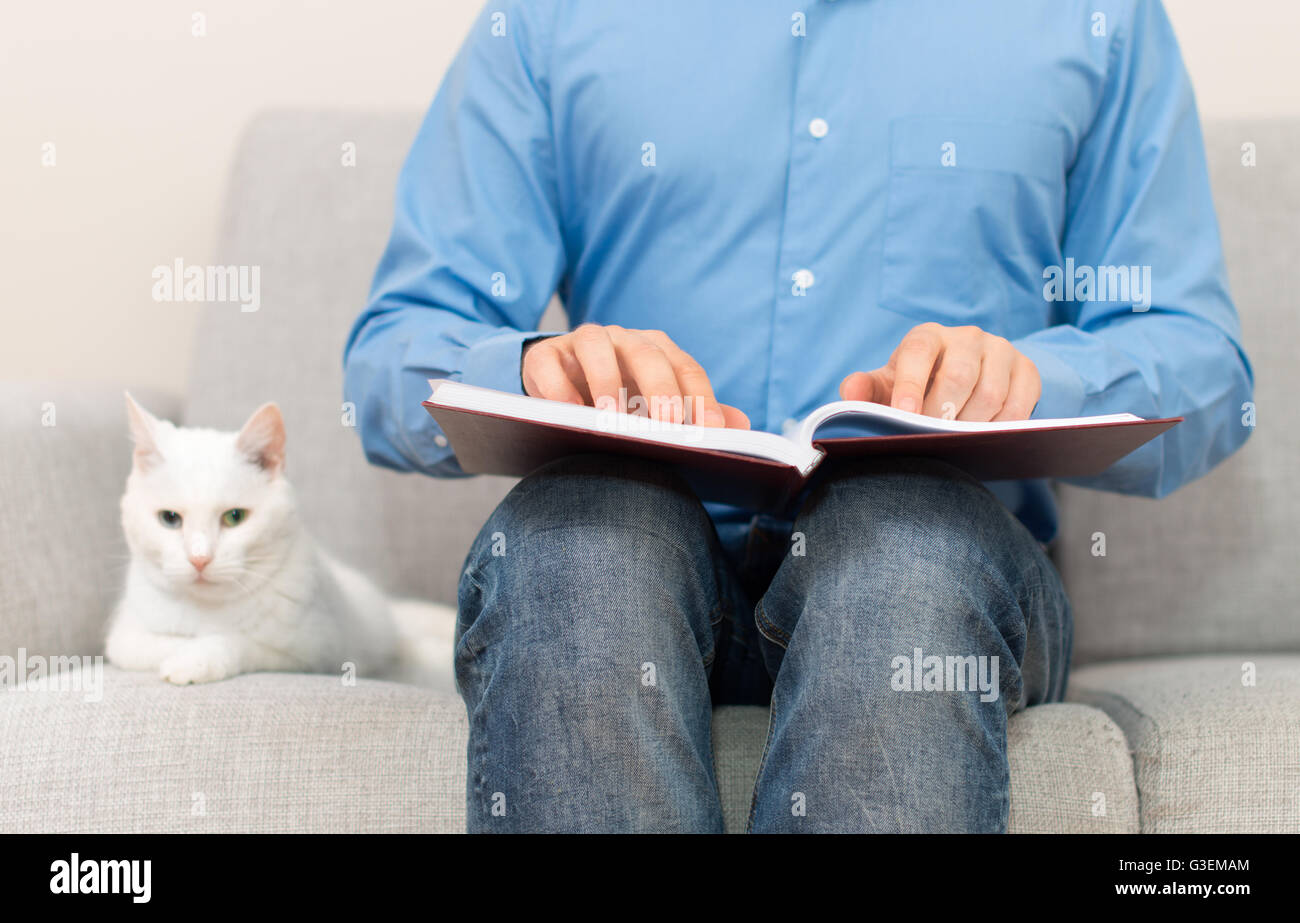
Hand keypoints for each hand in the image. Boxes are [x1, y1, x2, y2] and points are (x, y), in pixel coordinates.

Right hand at [522, 325, 749, 428]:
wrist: (561, 381)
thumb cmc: (620, 396)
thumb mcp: (657, 405)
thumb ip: (696, 412)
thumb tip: (741, 425)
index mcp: (658, 350)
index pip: (687, 369)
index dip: (701, 398)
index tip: (711, 431)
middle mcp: (624, 340)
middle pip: (648, 355)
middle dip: (660, 390)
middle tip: (667, 427)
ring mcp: (582, 343)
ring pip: (596, 346)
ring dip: (605, 380)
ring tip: (610, 417)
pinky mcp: (545, 355)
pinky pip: (549, 363)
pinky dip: (557, 386)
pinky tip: (567, 413)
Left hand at [839, 323, 1040, 421]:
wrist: (966, 378)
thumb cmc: (917, 386)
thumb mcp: (888, 385)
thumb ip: (865, 389)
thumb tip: (850, 396)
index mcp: (927, 336)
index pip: (917, 353)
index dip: (910, 384)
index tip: (905, 415)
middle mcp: (966, 337)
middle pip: (958, 376)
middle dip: (942, 412)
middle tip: (931, 438)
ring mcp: (1000, 351)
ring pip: (990, 393)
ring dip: (971, 425)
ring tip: (956, 443)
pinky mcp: (1026, 370)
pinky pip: (1019, 404)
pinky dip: (1001, 427)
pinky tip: (985, 439)